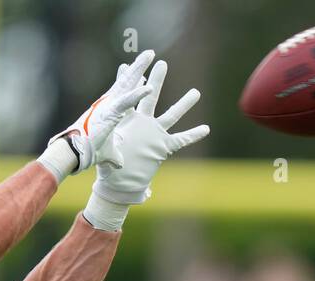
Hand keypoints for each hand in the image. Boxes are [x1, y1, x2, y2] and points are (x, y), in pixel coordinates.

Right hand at [47, 50, 155, 173]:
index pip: (122, 93)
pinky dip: (137, 95)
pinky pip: (126, 102)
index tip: (141, 74)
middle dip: (137, 67)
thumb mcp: (107, 153)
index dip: (132, 83)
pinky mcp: (110, 114)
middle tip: (148, 53)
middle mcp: (108, 104)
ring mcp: (109, 106)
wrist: (75, 153)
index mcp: (108, 111)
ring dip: (138, 69)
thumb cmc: (88, 152)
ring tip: (150, 55)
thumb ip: (116, 156)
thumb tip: (120, 164)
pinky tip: (149, 87)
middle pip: (126, 81)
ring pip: (126, 84)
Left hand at [91, 59, 208, 205]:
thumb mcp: (108, 150)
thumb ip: (111, 142)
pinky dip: (193, 135)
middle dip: (157, 81)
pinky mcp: (163, 147)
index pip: (129, 99)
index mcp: (127, 121)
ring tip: (196, 93)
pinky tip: (206, 129)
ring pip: (171, 116)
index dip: (130, 85)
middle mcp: (143, 122)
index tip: (128, 66)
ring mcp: (155, 134)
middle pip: (152, 98)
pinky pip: (181, 140)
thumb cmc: (109, 165)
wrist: (119, 182)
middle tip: (162, 63)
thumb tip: (111, 136)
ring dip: (184, 105)